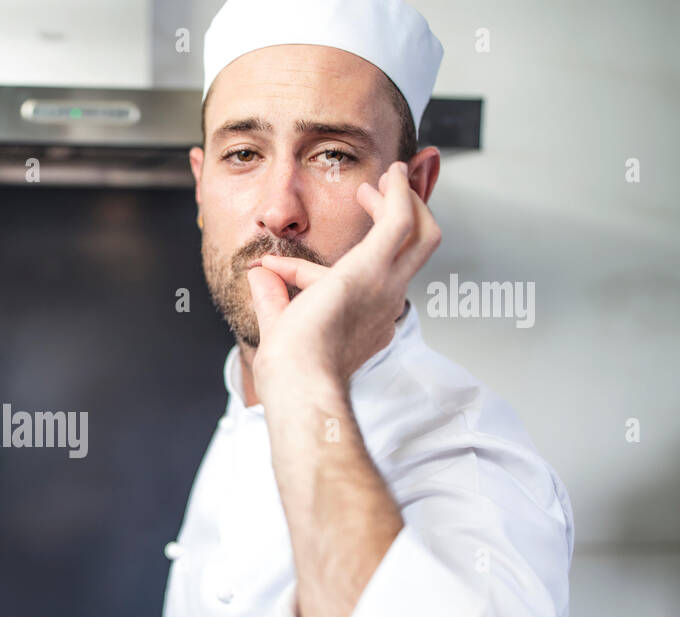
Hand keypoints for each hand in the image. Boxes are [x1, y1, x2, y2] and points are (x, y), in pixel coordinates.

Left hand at [247, 161, 441, 397]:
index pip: (352, 287)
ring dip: (407, 201)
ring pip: (421, 233)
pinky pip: (401, 220)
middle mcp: (386, 304)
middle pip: (417, 251)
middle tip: (385, 192)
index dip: (312, 272)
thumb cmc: (289, 366)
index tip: (280, 265)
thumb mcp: (280, 323)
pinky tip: (388, 175)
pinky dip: (398, 194)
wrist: (298, 377)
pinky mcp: (374, 267)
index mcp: (367, 322)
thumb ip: (272, 296)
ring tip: (389, 178)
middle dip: (408, 217)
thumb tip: (257, 272)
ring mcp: (386, 286)